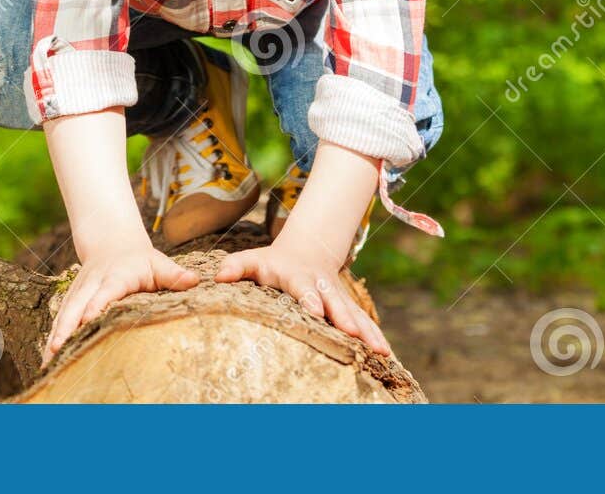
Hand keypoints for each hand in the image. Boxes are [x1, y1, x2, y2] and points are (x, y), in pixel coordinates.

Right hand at [43, 231, 198, 365]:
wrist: (112, 243)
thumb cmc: (141, 260)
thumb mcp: (159, 263)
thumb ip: (175, 275)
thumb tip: (194, 281)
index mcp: (116, 276)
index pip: (106, 290)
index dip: (96, 304)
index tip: (88, 319)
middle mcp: (93, 284)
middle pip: (77, 304)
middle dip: (67, 326)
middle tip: (57, 348)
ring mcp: (79, 291)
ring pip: (65, 314)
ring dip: (55, 337)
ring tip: (48, 362)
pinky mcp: (72, 300)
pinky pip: (60, 319)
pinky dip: (53, 338)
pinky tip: (48, 360)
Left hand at [214, 239, 391, 354]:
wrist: (307, 251)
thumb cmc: (272, 263)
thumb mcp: (253, 260)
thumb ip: (236, 267)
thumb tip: (218, 277)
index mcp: (297, 276)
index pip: (302, 287)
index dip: (309, 297)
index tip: (315, 310)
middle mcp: (322, 285)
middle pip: (334, 302)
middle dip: (344, 318)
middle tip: (354, 334)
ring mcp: (337, 296)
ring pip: (354, 313)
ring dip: (367, 331)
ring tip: (380, 350)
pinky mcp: (347, 307)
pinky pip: (362, 321)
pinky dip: (374, 334)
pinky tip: (386, 353)